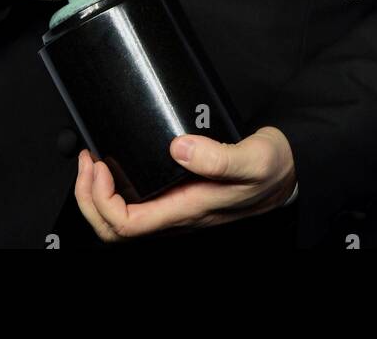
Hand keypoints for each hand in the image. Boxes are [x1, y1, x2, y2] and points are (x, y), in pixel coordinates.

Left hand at [75, 127, 296, 242]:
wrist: (289, 175)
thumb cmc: (273, 170)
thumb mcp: (253, 158)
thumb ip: (219, 156)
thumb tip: (179, 148)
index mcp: (188, 210)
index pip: (127, 225)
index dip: (101, 200)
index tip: (98, 165)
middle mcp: (177, 214)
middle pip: (114, 229)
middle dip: (88, 198)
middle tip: (86, 160)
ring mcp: (175, 208)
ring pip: (121, 220)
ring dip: (96, 194)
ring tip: (93, 160)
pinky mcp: (178, 196)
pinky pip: (135, 204)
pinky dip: (114, 187)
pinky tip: (115, 162)